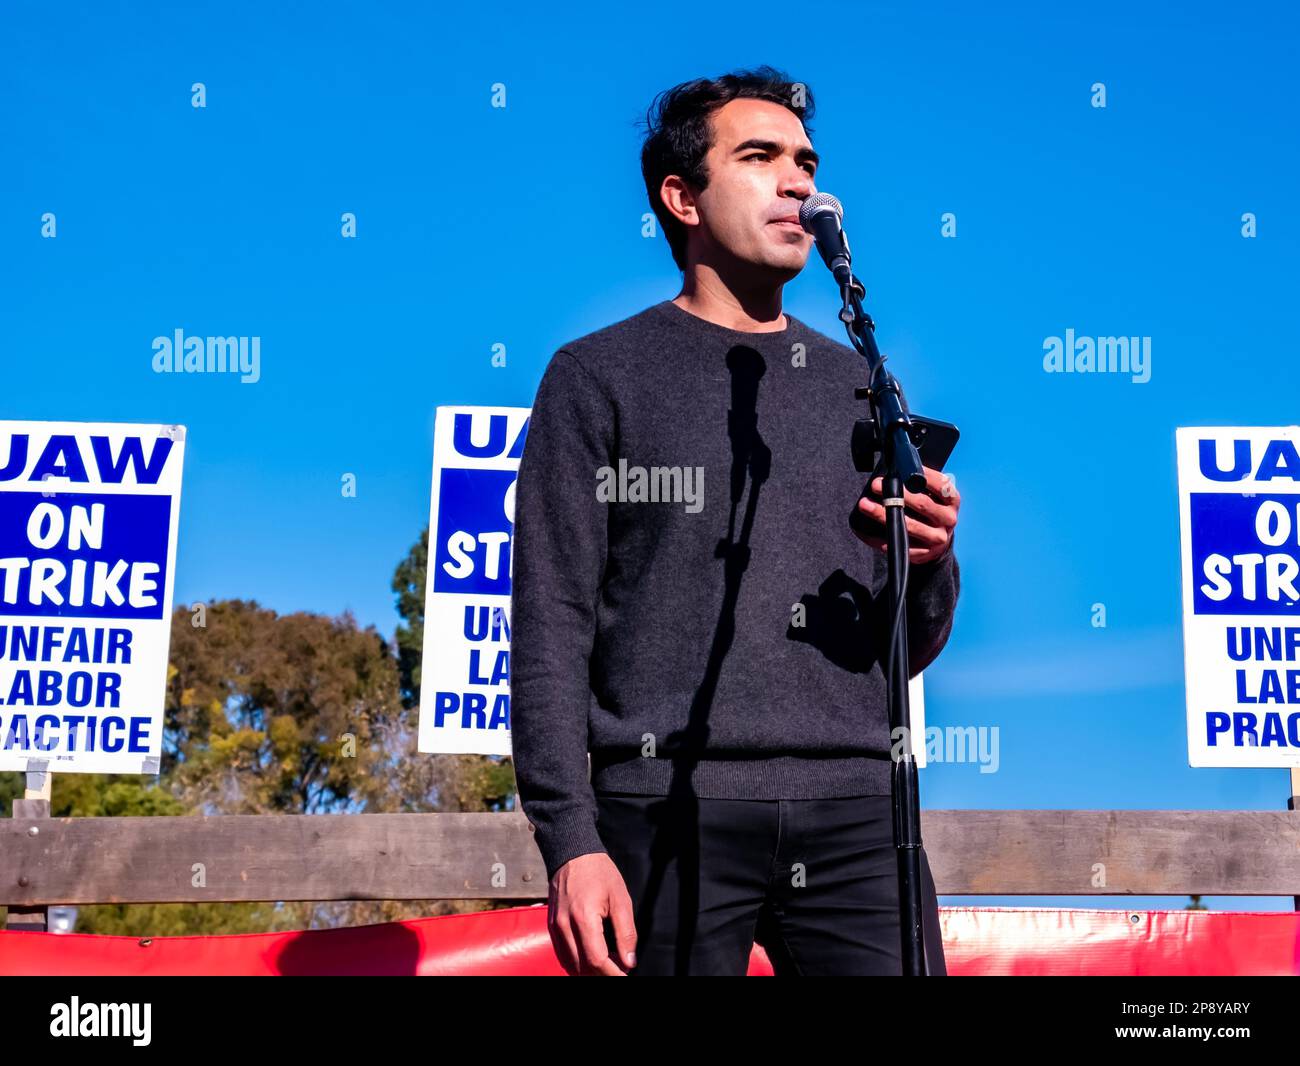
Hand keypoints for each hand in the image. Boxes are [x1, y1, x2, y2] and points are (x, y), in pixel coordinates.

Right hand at [548, 852, 637, 975]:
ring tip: (609, 963)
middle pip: (582, 967)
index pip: (596, 960)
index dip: (612, 974)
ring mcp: (556, 927)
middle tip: (620, 969)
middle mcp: (565, 926)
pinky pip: (563, 955)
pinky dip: (577, 963)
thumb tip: (629, 961)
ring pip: (571, 965)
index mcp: (584, 918)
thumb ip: (626, 933)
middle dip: (603, 974)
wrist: (573, 853)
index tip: (625, 975)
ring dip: (589, 971)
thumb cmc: (598, 872)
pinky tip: (592, 958)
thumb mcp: (621, 899)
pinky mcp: (552, 926)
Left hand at [853, 465, 959, 564]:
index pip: (940, 484)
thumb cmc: (932, 510)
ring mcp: (937, 538)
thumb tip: (895, 470)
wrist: (939, 540)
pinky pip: (899, 545)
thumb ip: (922, 483)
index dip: (919, 476)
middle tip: (876, 485)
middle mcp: (948, 518)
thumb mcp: (935, 494)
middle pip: (922, 504)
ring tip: (865, 505)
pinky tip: (865, 531)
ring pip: (909, 526)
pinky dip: (879, 538)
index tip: (899, 471)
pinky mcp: (924, 553)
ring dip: (883, 515)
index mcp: (952, 499)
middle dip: (896, 494)